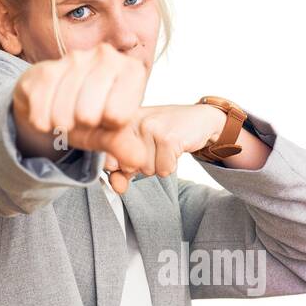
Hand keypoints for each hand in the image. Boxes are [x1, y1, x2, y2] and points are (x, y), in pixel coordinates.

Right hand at [11, 44, 150, 182]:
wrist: (58, 100)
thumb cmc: (92, 114)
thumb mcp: (112, 131)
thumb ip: (124, 143)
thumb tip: (138, 159)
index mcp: (131, 70)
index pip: (117, 115)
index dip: (110, 125)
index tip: (109, 118)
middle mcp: (105, 56)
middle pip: (87, 114)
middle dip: (83, 125)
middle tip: (85, 118)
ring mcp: (74, 58)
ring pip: (63, 114)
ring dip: (62, 125)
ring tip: (69, 116)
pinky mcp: (44, 70)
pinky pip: (41, 114)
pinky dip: (44, 123)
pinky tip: (51, 113)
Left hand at [99, 103, 225, 194]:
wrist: (198, 119)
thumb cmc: (166, 134)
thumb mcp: (140, 148)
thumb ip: (123, 168)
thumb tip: (117, 186)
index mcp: (119, 123)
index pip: (107, 158)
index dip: (121, 165)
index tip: (134, 156)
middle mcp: (131, 122)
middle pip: (129, 167)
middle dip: (144, 164)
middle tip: (155, 148)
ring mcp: (149, 128)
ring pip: (148, 170)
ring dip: (160, 164)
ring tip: (166, 146)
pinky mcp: (167, 138)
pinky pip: (164, 170)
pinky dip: (172, 165)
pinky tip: (176, 148)